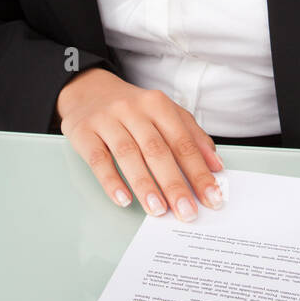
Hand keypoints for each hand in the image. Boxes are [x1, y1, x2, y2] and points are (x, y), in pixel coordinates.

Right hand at [56, 68, 225, 221]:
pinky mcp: (83, 132)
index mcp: (158, 105)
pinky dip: (111, 181)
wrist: (88, 89)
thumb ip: (192, 136)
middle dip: (174, 183)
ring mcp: (107, 120)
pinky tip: (123, 199)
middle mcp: (133, 110)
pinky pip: (98, 159)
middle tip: (187, 211)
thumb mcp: (165, 113)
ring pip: (128, 155)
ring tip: (158, 210)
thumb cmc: (133, 109)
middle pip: (157, 150)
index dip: (199, 171)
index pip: (183, 142)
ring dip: (145, 185)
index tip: (212, 197)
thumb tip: (216, 166)